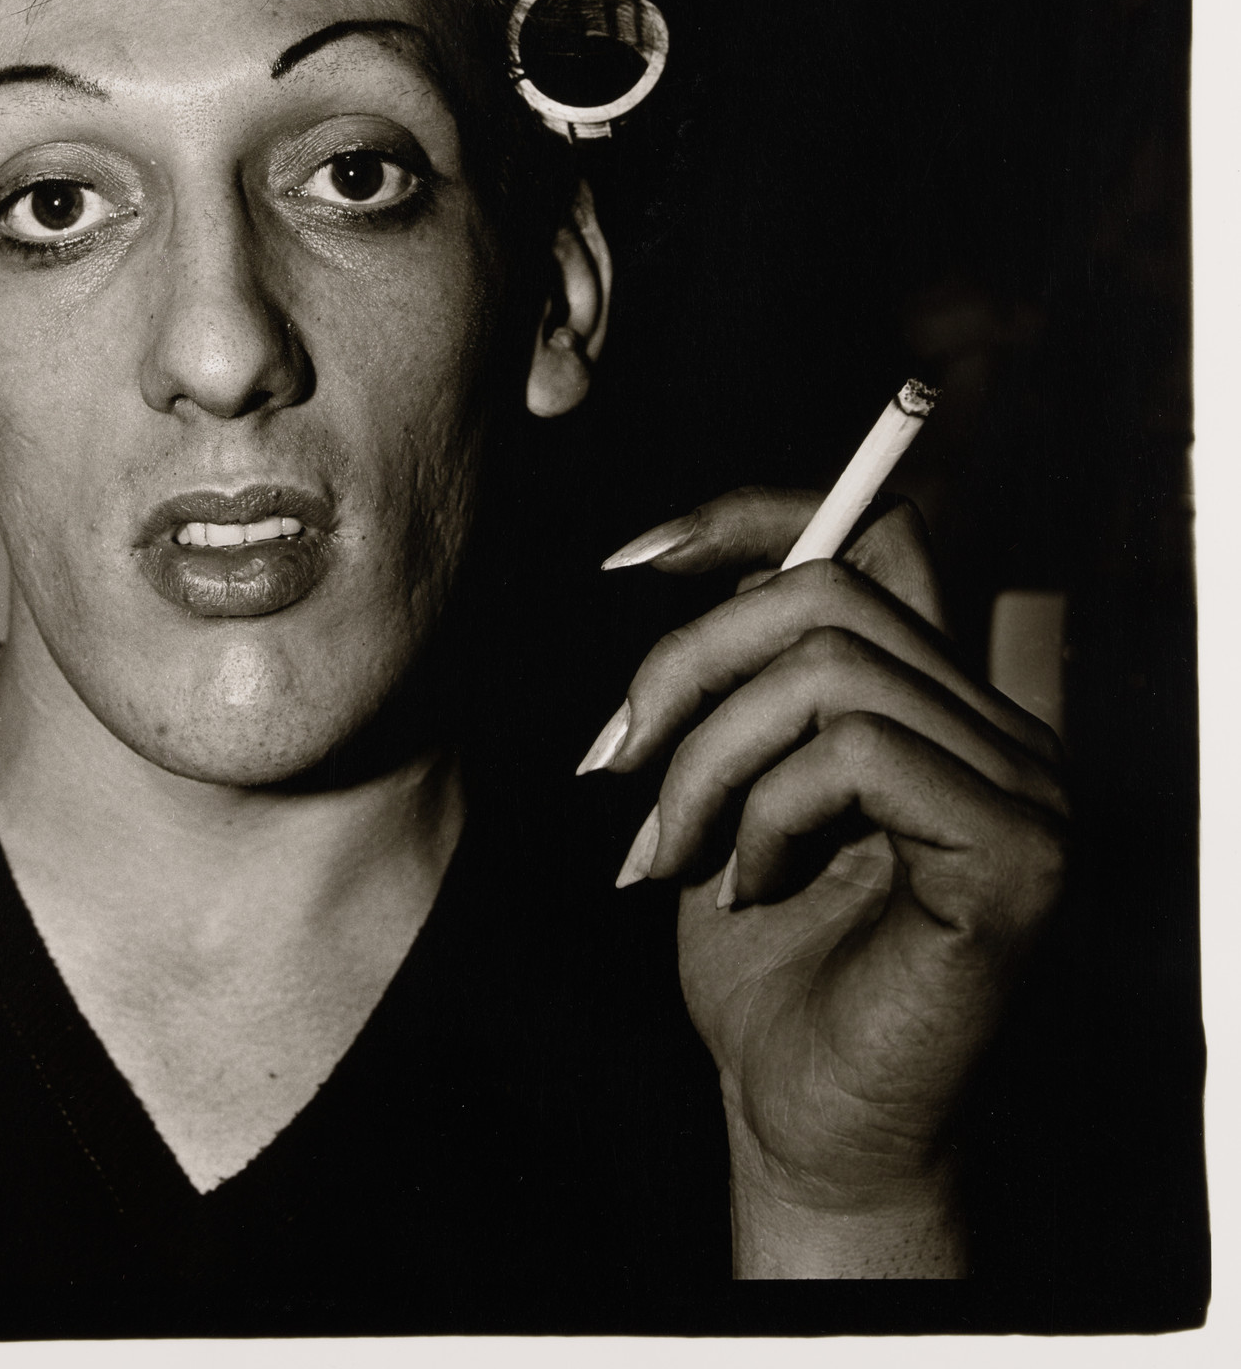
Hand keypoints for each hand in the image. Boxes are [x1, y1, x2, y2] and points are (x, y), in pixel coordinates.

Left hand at [583, 488, 1067, 1277]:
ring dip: (705, 758)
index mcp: (936, 705)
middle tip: (612, 762)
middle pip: (825, 590)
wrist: (802, 1120)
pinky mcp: (1017, 855)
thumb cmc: (758, 962)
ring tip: (664, 851)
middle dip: (686, 662)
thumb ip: (730, 684)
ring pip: (828, 670)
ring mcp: (1024, 789)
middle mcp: (1002, 730)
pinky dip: (765, 812)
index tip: (629, 561)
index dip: (751, 516)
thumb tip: (665, 558)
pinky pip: (856, 755)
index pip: (874, 537)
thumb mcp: (720, 788)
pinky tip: (744, 890)